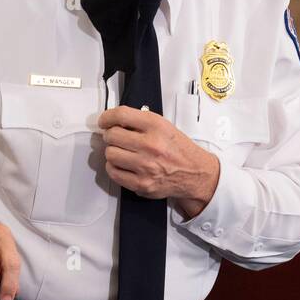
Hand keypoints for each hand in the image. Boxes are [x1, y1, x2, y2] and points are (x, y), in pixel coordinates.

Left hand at [98, 106, 220, 218]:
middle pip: (111, 135)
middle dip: (110, 136)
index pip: (121, 115)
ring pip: (110, 154)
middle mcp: (151, 145)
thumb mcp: (164, 126)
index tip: (104, 121)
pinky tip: (122, 165)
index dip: (107, 117)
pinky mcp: (141, 183)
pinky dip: (114, 168)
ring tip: (122, 152)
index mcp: (156, 127)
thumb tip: (114, 121)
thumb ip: (140, 122)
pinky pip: (113, 173)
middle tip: (116, 138)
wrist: (195, 173)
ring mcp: (145, 166)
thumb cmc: (179, 150)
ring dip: (112, 152)